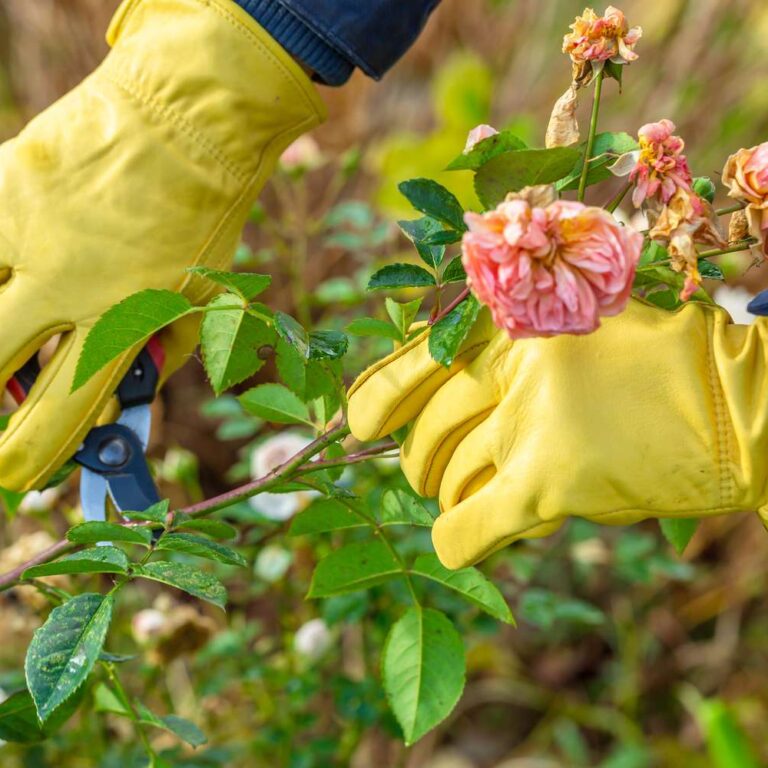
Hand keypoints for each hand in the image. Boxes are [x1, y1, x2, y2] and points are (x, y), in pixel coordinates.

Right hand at [0, 0, 323, 490]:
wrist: (189, 116)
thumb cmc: (205, 214)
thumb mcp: (202, 298)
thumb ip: (158, 356)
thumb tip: (116, 405)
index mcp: (127, 314)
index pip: (64, 407)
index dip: (33, 452)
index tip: (17, 473)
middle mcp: (67, 279)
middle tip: (6, 392)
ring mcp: (24, 230)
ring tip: (25, 319)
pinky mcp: (0, 187)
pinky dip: (0, 266)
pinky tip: (28, 263)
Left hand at [348, 298, 767, 567]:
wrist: (736, 403)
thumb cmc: (657, 362)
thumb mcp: (577, 329)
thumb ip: (510, 349)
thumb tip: (437, 390)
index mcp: (512, 321)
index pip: (415, 360)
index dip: (376, 396)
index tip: (357, 424)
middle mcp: (512, 366)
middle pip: (427, 432)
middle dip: (417, 461)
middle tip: (429, 472)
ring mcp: (529, 423)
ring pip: (445, 480)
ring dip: (445, 496)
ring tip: (468, 498)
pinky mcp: (551, 483)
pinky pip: (471, 525)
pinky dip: (454, 538)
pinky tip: (451, 539)